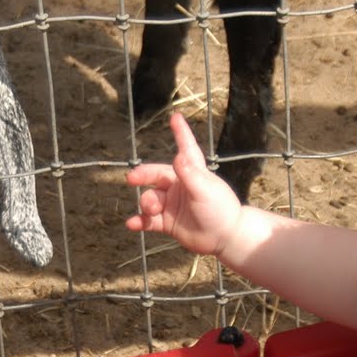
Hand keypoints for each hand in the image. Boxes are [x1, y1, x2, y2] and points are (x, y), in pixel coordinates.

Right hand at [125, 113, 243, 256]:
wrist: (225, 238)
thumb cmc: (220, 210)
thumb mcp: (205, 190)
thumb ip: (189, 175)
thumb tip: (177, 156)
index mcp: (192, 172)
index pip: (185, 148)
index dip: (180, 133)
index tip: (176, 117)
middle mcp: (180, 185)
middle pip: (156, 175)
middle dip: (143, 175)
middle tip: (131, 178)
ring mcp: (172, 204)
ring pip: (150, 198)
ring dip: (146, 203)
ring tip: (152, 210)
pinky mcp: (168, 222)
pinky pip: (149, 220)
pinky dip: (139, 222)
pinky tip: (131, 224)